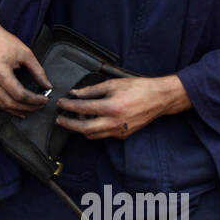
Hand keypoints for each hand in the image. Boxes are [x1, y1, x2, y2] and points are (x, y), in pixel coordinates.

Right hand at [0, 3, 51, 117]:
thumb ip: (38, 71)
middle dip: (28, 108)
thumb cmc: (1, 41)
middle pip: (11, 103)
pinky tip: (18, 108)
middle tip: (40, 106)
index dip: (34, 100)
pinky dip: (8, 107)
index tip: (44, 100)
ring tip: (32, 109)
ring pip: (3, 106)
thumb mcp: (24, 53)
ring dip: (18, 110)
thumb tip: (47, 85)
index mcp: (0, 72)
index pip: (20, 95)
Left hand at [56, 74, 190, 138]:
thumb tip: (76, 93)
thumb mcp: (113, 84)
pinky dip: (94, 130)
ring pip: (93, 135)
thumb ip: (92, 90)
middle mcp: (114, 122)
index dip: (69, 106)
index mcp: (111, 107)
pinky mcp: (123, 135)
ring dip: (80, 129)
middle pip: (84, 129)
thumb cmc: (138, 88)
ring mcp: (119, 131)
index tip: (61, 103)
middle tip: (60, 120)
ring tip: (75, 119)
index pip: (83, 108)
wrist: (159, 99)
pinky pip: (103, 135)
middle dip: (69, 125)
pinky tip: (92, 121)